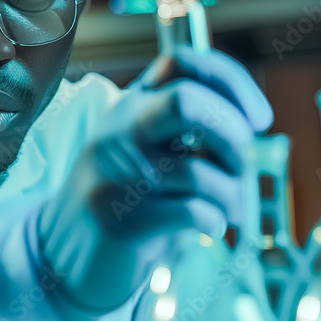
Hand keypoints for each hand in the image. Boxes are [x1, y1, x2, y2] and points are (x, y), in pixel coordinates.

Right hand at [38, 46, 272, 316]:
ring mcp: (116, 175)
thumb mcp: (142, 149)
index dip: (230, 83)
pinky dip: (215, 222)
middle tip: (240, 164)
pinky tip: (206, 228)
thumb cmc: (122, 200)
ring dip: (232, 194)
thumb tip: (250, 128)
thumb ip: (183, 130)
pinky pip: (196, 213)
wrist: (64, 255)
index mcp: (129, 107)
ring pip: (200, 171)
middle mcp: (119, 132)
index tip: (257, 119)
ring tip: (228, 208)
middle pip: (187, 102)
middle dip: (233, 134)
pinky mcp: (124, 221)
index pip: (180, 64)